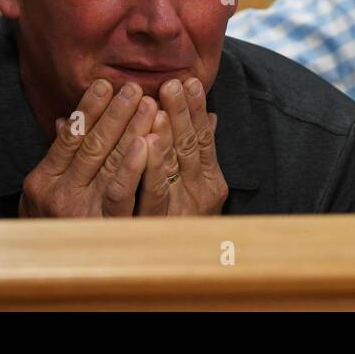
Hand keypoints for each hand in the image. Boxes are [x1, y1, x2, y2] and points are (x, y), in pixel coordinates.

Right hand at [20, 79, 162, 217]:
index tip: (106, 84)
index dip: (89, 109)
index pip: (69, 136)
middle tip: (135, 88)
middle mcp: (59, 196)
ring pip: (110, 164)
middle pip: (92, 146)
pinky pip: (124, 194)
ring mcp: (82, 214)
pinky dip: (136, 165)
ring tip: (149, 105)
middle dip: (116, 114)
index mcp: (42, 182)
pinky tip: (149, 143)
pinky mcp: (106, 229)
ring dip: (131, 131)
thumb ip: (59, 157)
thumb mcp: (46, 194)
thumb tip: (63, 118)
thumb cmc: (51, 229)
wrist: (52, 273)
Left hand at [140, 77, 227, 215]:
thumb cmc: (185, 225)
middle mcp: (197, 199)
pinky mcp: (147, 228)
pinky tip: (142, 143)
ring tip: (160, 104)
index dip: (197, 110)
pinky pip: (146, 194)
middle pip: (189, 148)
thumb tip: (212, 117)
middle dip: (181, 113)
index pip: (205, 140)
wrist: (174, 271)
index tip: (190, 81)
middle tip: (173, 82)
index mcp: (210, 185)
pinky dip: (145, 166)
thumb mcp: (199, 189)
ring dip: (165, 133)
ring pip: (171, 168)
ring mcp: (174, 213)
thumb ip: (202, 153)